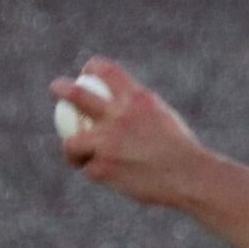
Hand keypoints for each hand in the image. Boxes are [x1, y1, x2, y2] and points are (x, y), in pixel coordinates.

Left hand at [51, 57, 213, 210]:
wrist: (192, 178)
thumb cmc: (182, 151)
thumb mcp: (163, 120)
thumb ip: (138, 112)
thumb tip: (121, 107)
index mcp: (136, 99)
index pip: (106, 71)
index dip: (91, 68)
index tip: (86, 74)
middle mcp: (118, 117)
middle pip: (76, 96)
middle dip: (61, 89)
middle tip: (57, 89)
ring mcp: (107, 143)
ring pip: (72, 143)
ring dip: (71, 149)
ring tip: (74, 155)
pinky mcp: (102, 168)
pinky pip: (92, 169)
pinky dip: (100, 174)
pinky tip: (110, 179)